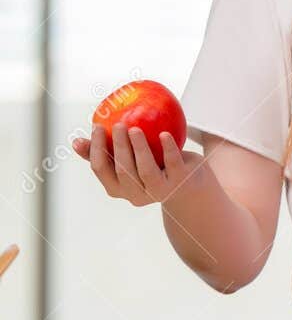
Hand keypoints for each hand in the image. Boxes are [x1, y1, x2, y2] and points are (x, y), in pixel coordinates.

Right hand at [72, 123, 202, 206]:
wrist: (186, 184)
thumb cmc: (150, 168)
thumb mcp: (126, 163)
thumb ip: (103, 153)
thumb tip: (76, 141)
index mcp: (118, 188)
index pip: (100, 169)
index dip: (96, 148)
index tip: (97, 126)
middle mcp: (136, 194)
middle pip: (123, 170)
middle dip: (118, 146)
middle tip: (119, 124)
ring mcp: (159, 190)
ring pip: (146, 170)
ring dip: (139, 148)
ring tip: (135, 128)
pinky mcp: (180, 181)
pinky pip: (172, 163)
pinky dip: (168, 148)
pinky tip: (164, 133)